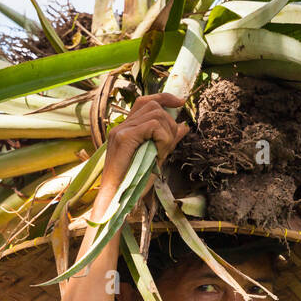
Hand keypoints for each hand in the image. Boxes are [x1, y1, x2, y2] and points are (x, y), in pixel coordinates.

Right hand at [91, 91, 189, 218]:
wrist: (117, 202)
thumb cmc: (134, 185)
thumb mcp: (157, 158)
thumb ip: (168, 141)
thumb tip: (183, 127)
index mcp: (126, 130)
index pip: (145, 102)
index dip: (164, 98)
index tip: (181, 103)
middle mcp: (121, 127)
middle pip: (153, 105)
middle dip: (169, 123)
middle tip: (168, 146)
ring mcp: (121, 131)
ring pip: (156, 114)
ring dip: (166, 133)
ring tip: (162, 152)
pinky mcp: (124, 138)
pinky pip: (153, 126)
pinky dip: (163, 139)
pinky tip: (159, 154)